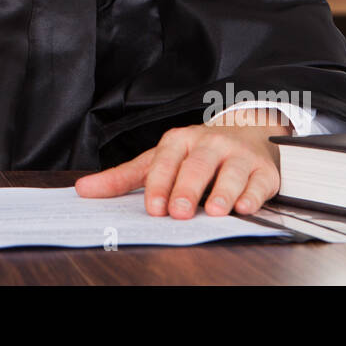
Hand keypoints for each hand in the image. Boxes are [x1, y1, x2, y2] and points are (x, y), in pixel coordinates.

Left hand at [74, 109, 291, 217]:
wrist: (247, 133)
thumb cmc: (195, 153)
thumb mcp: (158, 159)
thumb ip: (123, 177)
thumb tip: (83, 190)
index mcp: (179, 140)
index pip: (165, 161)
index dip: (159, 184)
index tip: (153, 207)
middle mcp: (209, 144)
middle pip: (197, 166)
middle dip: (187, 189)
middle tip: (179, 212)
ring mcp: (238, 156)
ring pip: (231, 173)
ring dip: (223, 192)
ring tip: (214, 211)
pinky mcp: (263, 171)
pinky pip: (259, 183)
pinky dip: (253, 196)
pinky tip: (245, 207)